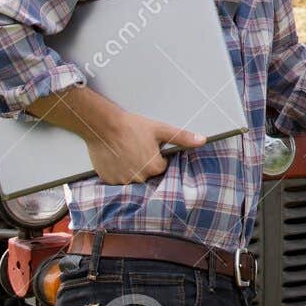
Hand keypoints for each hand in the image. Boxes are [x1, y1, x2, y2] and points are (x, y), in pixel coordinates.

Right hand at [86, 110, 204, 185]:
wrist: (103, 125)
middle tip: (136, 148)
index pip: (162, 168)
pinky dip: (118, 172)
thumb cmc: (132, 126)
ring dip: (131, 169)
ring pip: (132, 178)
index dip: (157, 156)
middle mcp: (139, 178)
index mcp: (154, 167)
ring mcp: (123, 181)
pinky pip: (118, 180)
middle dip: (144, 164)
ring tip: (125, 153)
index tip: (150, 147)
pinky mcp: (109, 180)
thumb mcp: (160, 129)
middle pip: (147, 174)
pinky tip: (116, 159)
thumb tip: (203, 140)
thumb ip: (183, 137)